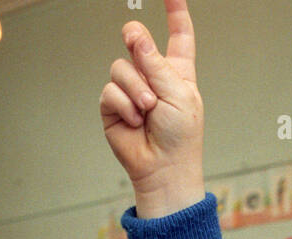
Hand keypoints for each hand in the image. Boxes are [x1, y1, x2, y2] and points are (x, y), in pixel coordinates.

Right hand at [100, 2, 204, 216]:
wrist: (164, 169)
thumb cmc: (180, 137)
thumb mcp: (177, 92)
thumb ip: (155, 61)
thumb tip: (134, 32)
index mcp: (177, 71)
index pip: (178, 34)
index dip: (175, 12)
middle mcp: (152, 76)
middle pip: (137, 41)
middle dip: (136, 42)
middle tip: (139, 51)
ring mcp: (131, 90)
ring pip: (121, 67)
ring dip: (136, 89)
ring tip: (148, 111)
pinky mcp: (114, 106)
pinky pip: (111, 90)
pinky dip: (124, 105)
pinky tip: (135, 121)